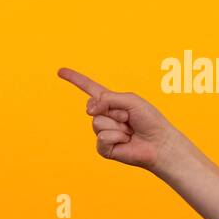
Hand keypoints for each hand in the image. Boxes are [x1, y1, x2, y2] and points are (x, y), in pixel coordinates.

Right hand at [57, 67, 181, 171]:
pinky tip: (126, 141)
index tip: (60, 71)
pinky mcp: (103, 147)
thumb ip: (108, 99)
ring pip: (98, 122)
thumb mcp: (130, 100)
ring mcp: (103, 132)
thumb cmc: (149, 120)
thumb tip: (90, 110)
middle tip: (129, 118)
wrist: (159, 143)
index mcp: (110, 102)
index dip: (74, 79)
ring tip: (130, 130)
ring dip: (118, 125)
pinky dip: (117, 137)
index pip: (89, 88)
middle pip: (92, 106)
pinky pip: (102, 137)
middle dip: (113, 110)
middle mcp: (104, 116)